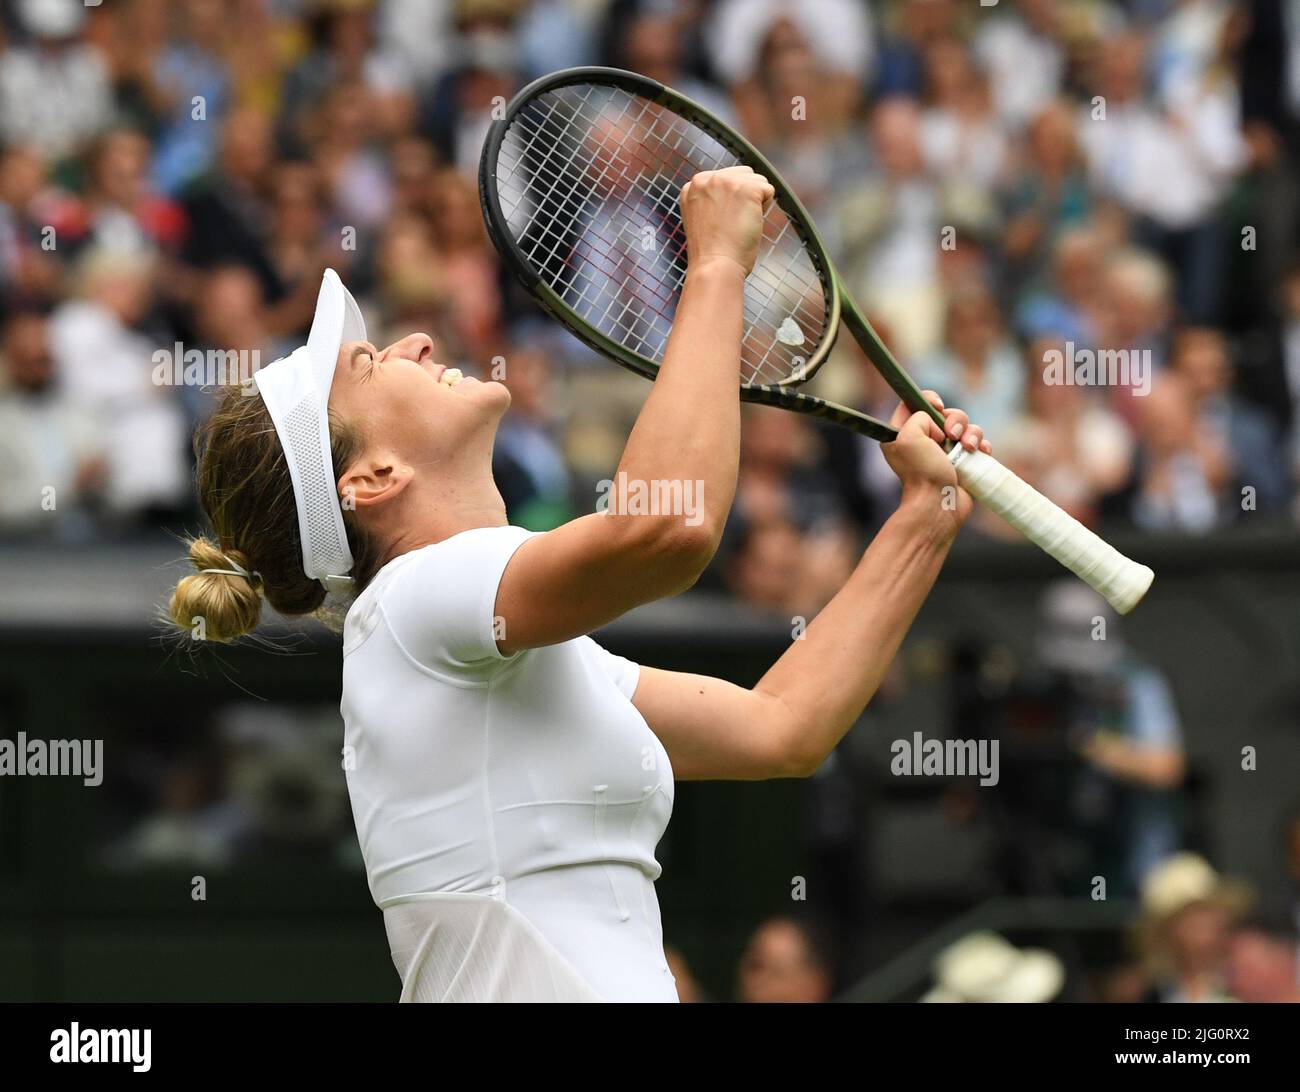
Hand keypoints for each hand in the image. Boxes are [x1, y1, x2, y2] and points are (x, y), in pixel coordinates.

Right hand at [680, 166, 774, 275]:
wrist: (714, 266)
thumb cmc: (711, 252)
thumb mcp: (702, 217)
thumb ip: (713, 199)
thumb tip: (736, 192)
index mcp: (693, 185)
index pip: (725, 179)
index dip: (730, 202)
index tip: (719, 222)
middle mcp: (707, 178)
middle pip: (743, 175)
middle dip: (745, 198)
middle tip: (731, 224)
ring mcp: (726, 181)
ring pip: (758, 181)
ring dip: (756, 203)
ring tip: (738, 224)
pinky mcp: (746, 188)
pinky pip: (769, 191)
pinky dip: (765, 209)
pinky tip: (748, 224)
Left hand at [882, 390, 991, 532]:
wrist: (939, 506)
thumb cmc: (922, 474)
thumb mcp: (908, 436)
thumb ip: (919, 416)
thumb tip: (937, 421)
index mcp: (902, 434)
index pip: (914, 403)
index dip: (929, 400)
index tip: (938, 407)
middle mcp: (924, 441)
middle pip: (946, 413)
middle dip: (955, 419)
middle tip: (952, 434)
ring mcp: (945, 453)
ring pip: (965, 427)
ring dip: (971, 433)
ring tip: (967, 448)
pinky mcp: (963, 463)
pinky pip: (978, 444)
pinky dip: (982, 445)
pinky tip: (979, 453)